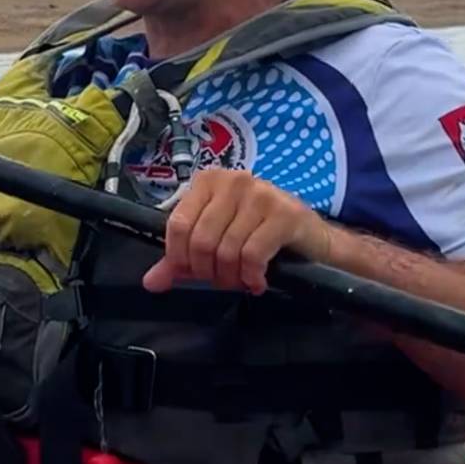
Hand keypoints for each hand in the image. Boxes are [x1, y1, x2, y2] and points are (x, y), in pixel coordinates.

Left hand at [142, 169, 334, 294]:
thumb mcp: (216, 242)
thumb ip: (181, 261)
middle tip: (222, 280)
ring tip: (241, 280)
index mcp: (209, 182)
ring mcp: (260, 194)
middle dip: (208, 271)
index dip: (179, 258)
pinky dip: (251, 276)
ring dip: (231, 277)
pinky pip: (252, 255)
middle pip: (201, 240)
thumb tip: (151, 282)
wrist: (314, 241)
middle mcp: (233, 181)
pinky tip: (258, 280)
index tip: (194, 272)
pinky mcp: (284, 214)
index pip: (177, 224)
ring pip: (226, 250)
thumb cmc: (260, 236)